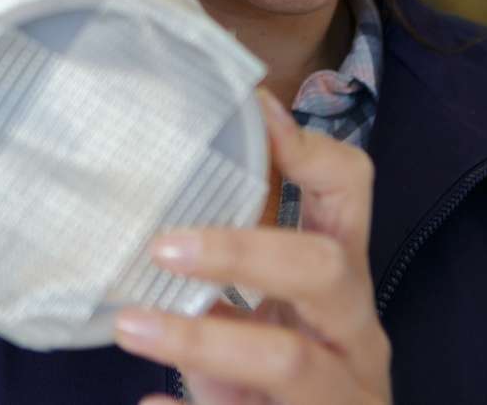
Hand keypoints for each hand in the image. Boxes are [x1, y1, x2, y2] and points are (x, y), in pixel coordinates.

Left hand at [114, 89, 390, 404]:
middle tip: (163, 245)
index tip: (254, 111)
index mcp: (345, 286)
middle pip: (323, 270)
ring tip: (130, 325)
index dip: (312, 150)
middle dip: (243, 250)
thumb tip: (153, 230)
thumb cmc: (296, 391)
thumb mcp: (276, 328)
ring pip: (288, 361)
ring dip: (202, 340)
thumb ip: (232, 287)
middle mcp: (356, 334)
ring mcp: (344, 396)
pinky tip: (151, 402)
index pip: (351, 195)